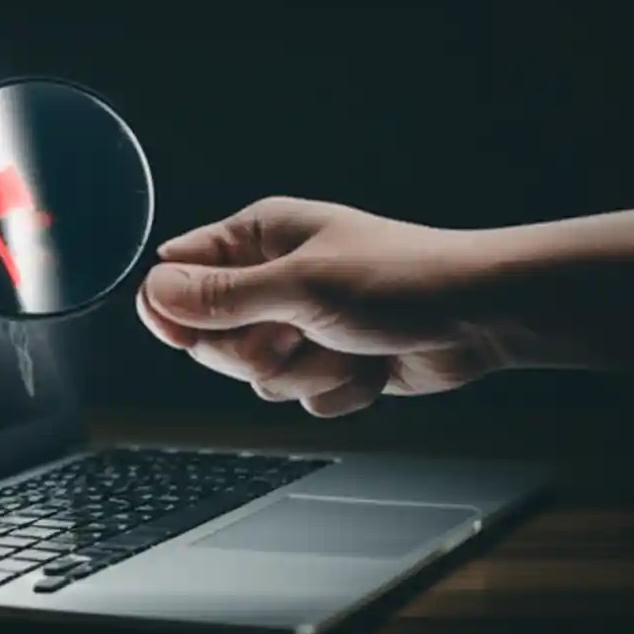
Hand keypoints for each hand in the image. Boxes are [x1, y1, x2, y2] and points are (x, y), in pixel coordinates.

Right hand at [137, 197, 506, 416]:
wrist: (479, 318)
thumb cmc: (400, 278)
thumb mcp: (300, 284)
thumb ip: (223, 296)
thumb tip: (155, 293)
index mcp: (258, 237)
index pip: (180, 271)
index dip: (175, 307)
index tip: (184, 333)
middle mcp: (271, 280)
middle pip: (211, 338)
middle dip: (256, 350)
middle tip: (293, 332)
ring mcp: (298, 324)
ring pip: (256, 377)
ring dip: (305, 372)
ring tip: (345, 343)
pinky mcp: (325, 362)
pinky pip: (299, 396)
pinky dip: (335, 389)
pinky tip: (367, 363)